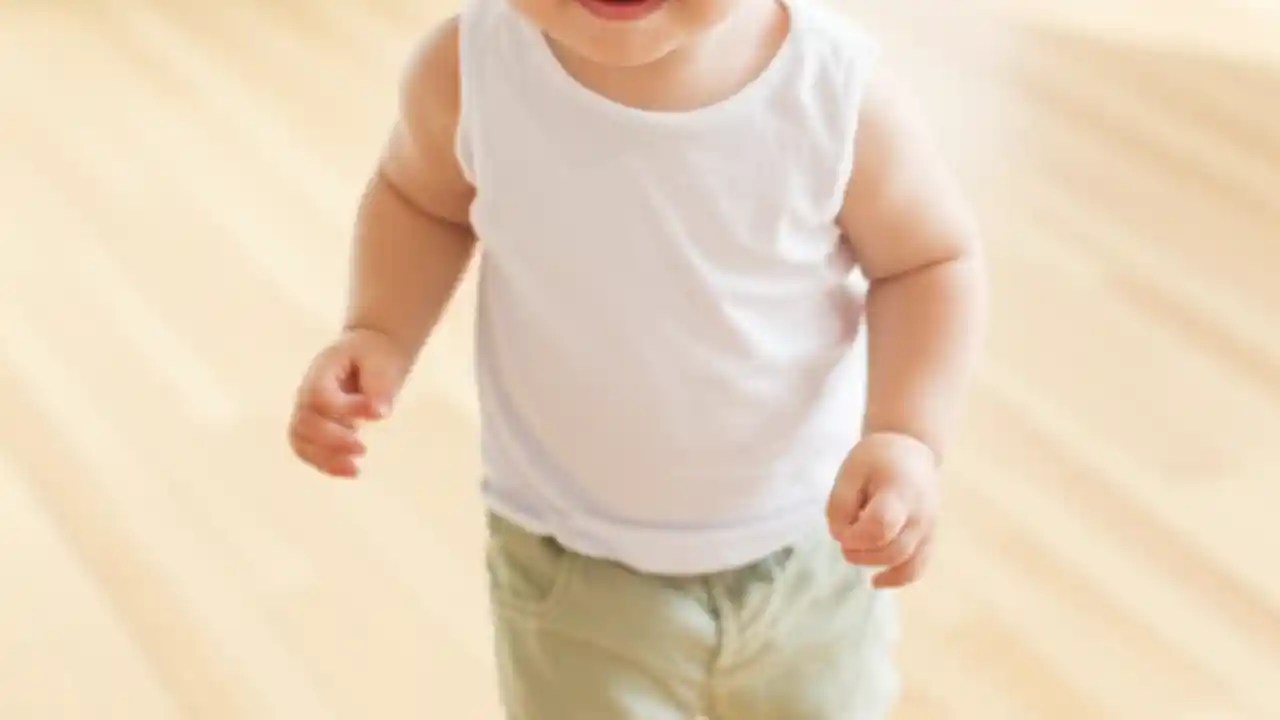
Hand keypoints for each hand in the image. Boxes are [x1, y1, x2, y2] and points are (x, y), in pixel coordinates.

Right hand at [288, 328, 412, 477]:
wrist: (370, 352)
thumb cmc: (375, 356)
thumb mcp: (382, 363)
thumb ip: (379, 386)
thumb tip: (378, 414)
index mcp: (321, 371)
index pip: (320, 396)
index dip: (345, 409)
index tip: (377, 414)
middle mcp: (307, 393)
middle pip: (304, 423)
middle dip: (332, 440)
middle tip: (363, 448)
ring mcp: (308, 411)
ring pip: (300, 441)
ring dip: (325, 459)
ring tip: (355, 469)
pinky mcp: (315, 428)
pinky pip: (309, 451)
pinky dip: (326, 464)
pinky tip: (352, 471)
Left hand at [827, 432, 939, 588]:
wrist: (910, 451)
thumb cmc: (875, 460)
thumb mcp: (849, 473)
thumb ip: (839, 506)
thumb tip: (842, 538)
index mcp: (900, 492)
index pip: (882, 526)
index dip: (856, 535)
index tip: (842, 526)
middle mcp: (921, 515)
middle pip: (893, 551)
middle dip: (860, 552)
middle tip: (844, 536)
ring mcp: (929, 530)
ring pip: (906, 565)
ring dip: (874, 563)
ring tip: (856, 548)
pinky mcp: (929, 539)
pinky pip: (917, 568)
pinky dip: (897, 579)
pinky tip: (875, 582)